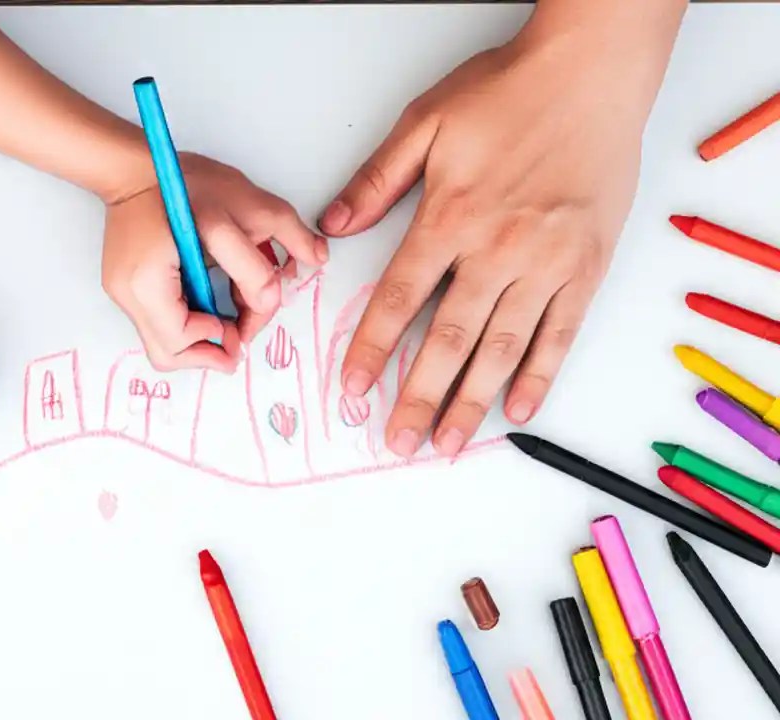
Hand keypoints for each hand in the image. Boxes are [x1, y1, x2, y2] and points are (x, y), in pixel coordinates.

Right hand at [103, 153, 327, 372]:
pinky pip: (157, 327)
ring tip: (228, 326)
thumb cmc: (186, 182)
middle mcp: (130, 293)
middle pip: (168, 354)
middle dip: (210, 353)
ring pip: (162, 347)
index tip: (242, 323)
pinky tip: (210, 308)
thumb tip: (316, 260)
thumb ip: (288, 235)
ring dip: (200, 344)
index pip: (187, 334)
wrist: (136, 170)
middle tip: (238, 341)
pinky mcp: (125, 290)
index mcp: (151, 277)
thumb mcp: (249, 203)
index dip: (224, 335)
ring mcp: (123, 293)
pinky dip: (188, 326)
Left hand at [323, 33, 647, 457]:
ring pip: (501, 349)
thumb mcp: (426, 122)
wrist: (592, 72)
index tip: (353, 390)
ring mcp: (546, 263)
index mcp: (450, 218)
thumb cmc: (510, 92)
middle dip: (418, 398)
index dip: (372, 350)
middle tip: (397, 441)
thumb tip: (335, 224)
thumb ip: (378, 179)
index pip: (398, 300)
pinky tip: (517, 409)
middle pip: (447, 341)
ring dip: (472, 403)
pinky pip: (559, 334)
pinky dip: (538, 376)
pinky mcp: (585, 267)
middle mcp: (497, 249)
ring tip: (448, 442)